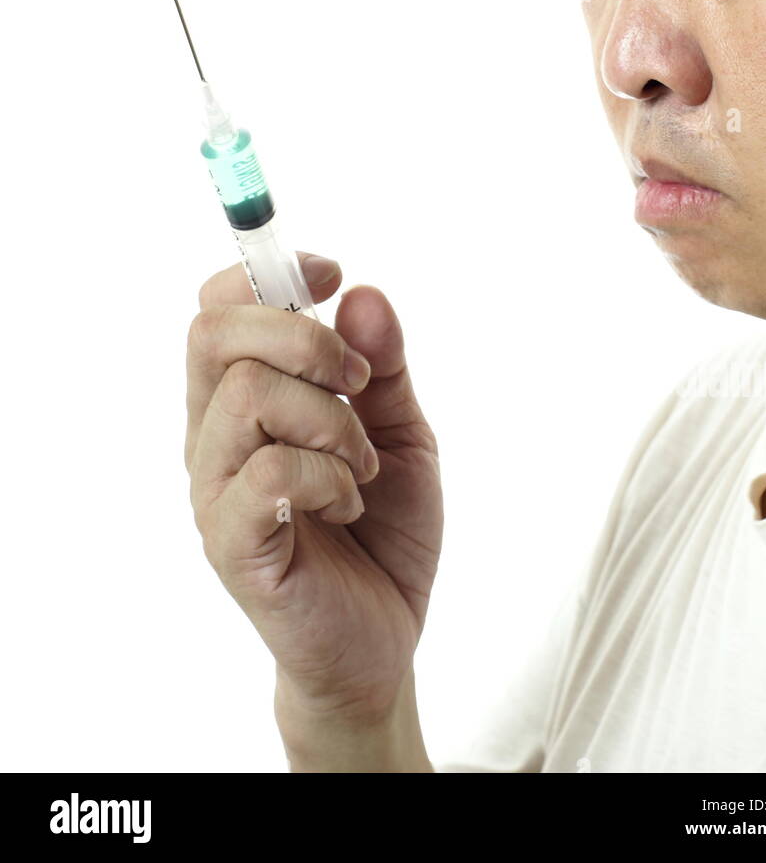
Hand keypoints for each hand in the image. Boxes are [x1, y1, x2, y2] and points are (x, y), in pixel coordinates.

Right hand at [184, 252, 442, 729]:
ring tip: (362, 464)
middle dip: (303, 336)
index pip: (216, 310)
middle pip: (216, 333)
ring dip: (331, 417)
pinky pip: (269, 471)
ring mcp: (216, 490)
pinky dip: (329, 474)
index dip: (267, 273)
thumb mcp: (402, 433)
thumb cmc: (383, 532)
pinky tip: (348, 502)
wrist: (384, 641)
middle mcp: (214, 437)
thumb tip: (362, 294)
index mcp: (243, 400)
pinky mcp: (232, 544)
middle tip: (358, 382)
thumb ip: (383, 367)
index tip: (330, 273)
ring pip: (249, 394)